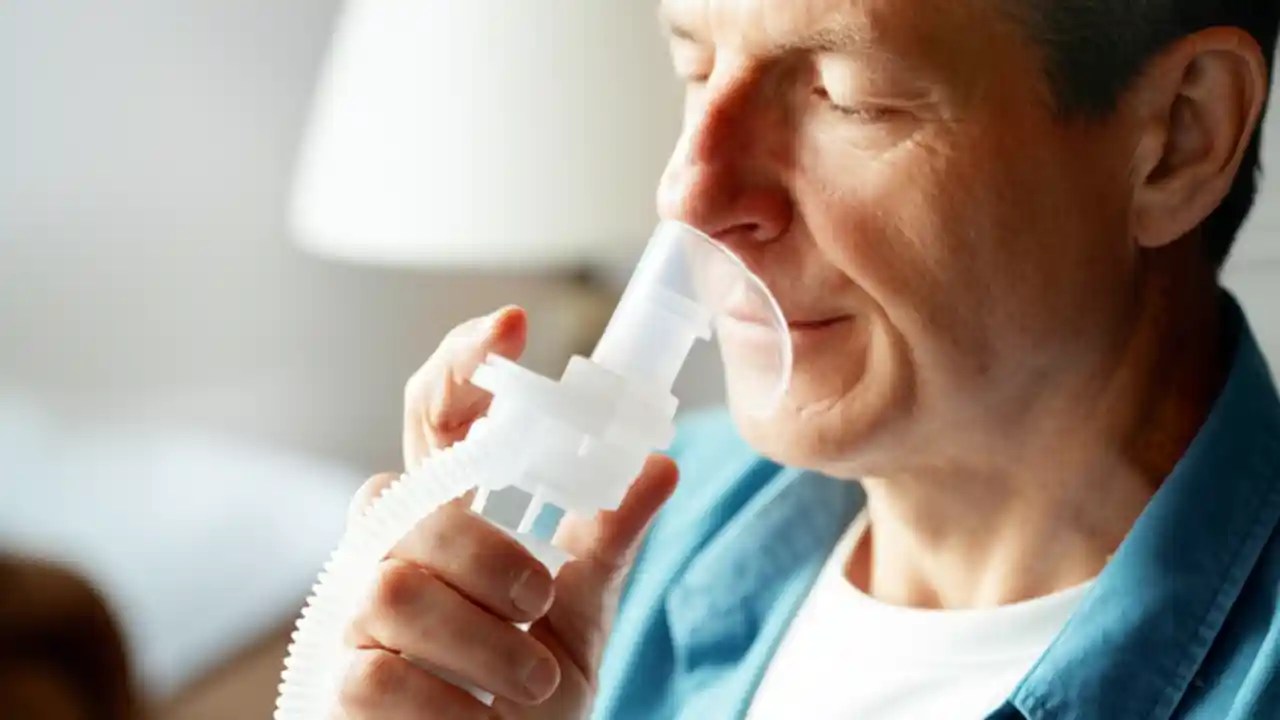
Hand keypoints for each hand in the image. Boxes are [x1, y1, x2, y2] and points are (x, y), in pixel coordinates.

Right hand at [338, 306, 678, 718]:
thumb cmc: (526, 689)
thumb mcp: (581, 612)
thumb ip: (607, 540)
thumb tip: (658, 465)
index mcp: (451, 516)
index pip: (439, 416)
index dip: (465, 363)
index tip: (512, 327)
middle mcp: (393, 547)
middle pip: (423, 509)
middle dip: (496, 561)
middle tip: (540, 605)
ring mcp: (353, 612)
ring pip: (401, 590)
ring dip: (486, 646)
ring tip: (527, 681)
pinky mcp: (334, 682)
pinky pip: (381, 673)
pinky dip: (450, 707)